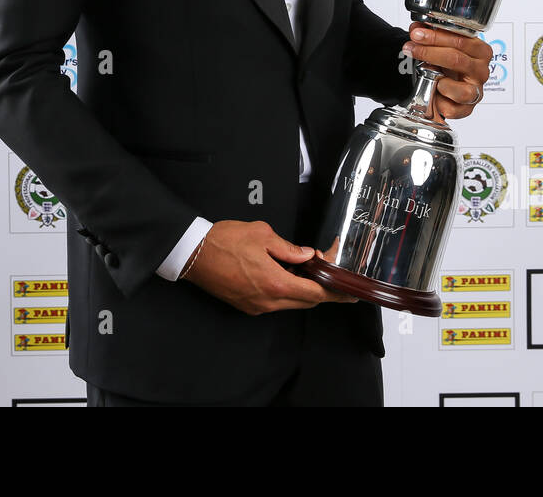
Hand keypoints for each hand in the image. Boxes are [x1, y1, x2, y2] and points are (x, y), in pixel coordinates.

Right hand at [181, 220, 356, 314]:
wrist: (192, 253)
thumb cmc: (224, 241)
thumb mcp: (262, 235)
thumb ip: (289, 248)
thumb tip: (307, 254)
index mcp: (276, 283)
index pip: (316, 294)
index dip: (336, 293)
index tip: (350, 292)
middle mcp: (268, 301)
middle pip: (306, 301)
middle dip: (321, 288)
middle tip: (328, 271)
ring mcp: (256, 306)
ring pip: (291, 302)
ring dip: (302, 289)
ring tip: (306, 269)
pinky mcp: (246, 306)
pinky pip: (275, 302)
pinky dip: (286, 290)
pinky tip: (285, 274)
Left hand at [402, 24, 491, 121]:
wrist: (449, 84)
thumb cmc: (449, 64)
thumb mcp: (441, 45)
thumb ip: (429, 35)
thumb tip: (416, 29)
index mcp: (481, 51)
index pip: (461, 40)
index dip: (436, 37)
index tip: (417, 34)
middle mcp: (481, 71)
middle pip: (456, 60)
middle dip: (429, 52)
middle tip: (411, 48)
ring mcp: (476, 91)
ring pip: (461, 89)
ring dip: (437, 81)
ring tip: (426, 74)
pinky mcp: (467, 109)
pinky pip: (452, 108)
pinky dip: (438, 101)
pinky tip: (432, 92)